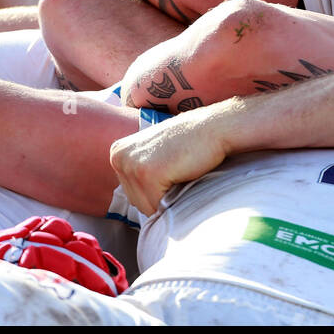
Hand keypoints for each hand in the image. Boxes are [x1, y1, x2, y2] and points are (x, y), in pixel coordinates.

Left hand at [109, 110, 228, 215]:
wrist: (215, 127)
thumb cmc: (192, 141)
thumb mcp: (156, 152)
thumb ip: (141, 170)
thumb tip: (139, 199)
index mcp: (118, 152)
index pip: (132, 191)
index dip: (156, 189)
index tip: (172, 169)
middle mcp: (119, 157)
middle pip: (136, 201)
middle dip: (160, 195)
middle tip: (178, 170)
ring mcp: (131, 165)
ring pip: (146, 206)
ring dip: (168, 197)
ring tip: (181, 172)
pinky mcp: (147, 174)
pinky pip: (158, 205)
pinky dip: (175, 198)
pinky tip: (184, 175)